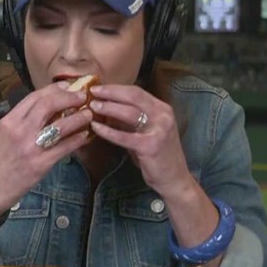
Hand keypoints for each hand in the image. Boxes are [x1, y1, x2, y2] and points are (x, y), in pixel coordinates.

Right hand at [0, 81, 93, 218]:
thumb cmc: (2, 158)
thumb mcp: (6, 133)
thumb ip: (24, 118)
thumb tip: (51, 104)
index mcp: (10, 121)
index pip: (34, 97)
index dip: (55, 89)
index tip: (68, 86)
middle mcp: (19, 130)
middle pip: (48, 105)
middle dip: (69, 98)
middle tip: (82, 97)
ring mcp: (31, 147)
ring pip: (60, 125)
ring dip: (78, 118)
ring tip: (89, 114)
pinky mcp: (41, 163)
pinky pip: (64, 147)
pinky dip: (77, 139)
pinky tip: (85, 135)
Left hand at [87, 83, 194, 198]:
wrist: (174, 179)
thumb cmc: (158, 155)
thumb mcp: (146, 131)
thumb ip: (130, 120)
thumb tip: (106, 107)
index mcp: (163, 109)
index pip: (137, 91)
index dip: (116, 88)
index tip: (98, 87)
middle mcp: (163, 115)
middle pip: (133, 96)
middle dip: (110, 92)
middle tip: (92, 91)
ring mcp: (158, 130)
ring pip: (129, 112)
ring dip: (108, 107)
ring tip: (92, 106)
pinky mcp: (150, 146)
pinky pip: (123, 136)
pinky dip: (107, 131)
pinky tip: (95, 127)